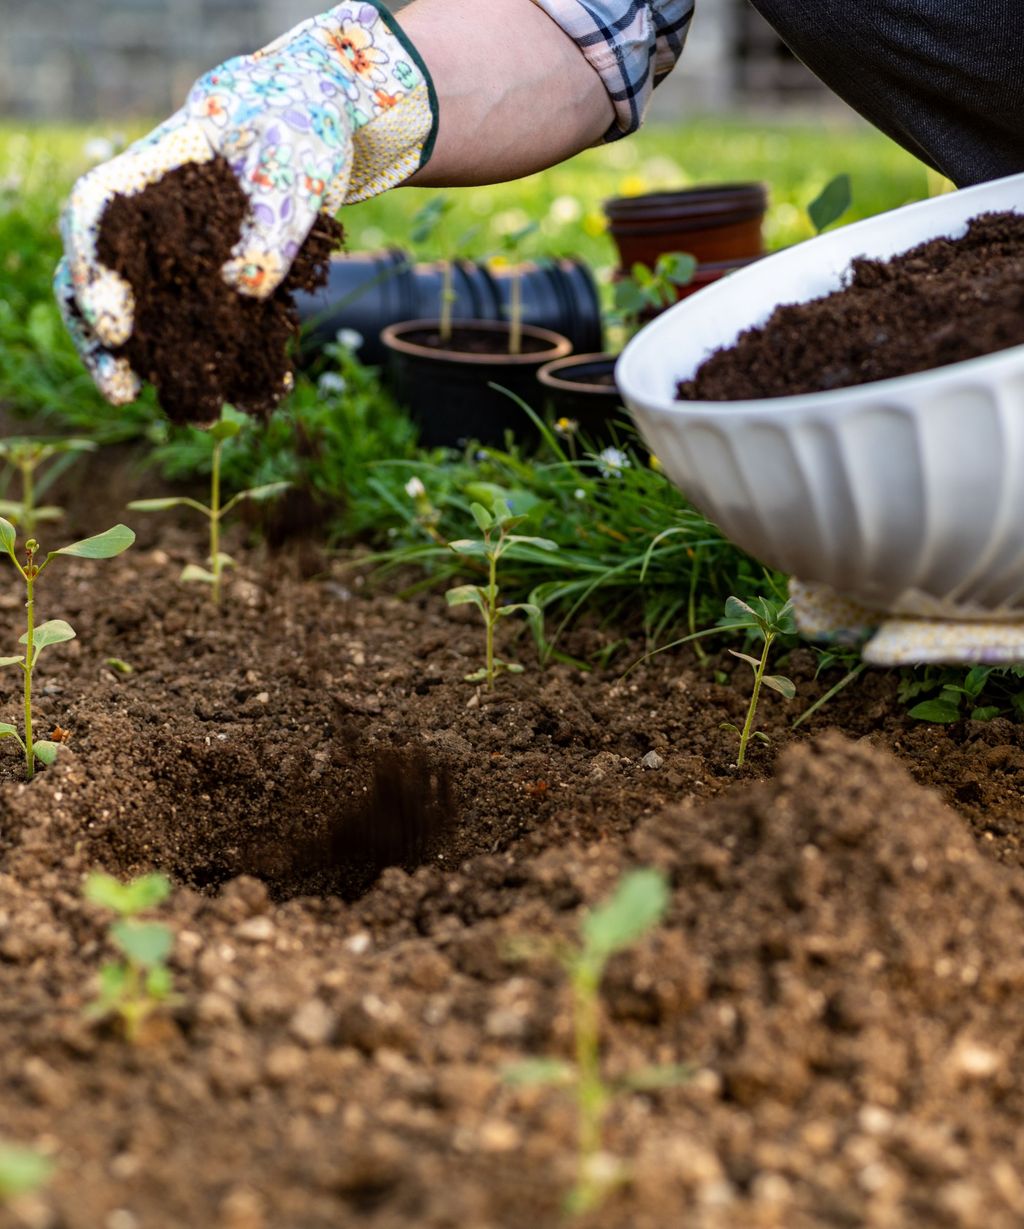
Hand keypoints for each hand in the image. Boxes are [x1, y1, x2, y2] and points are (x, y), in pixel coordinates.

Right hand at [55, 1, 435, 404]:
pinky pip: (217, 329)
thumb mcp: (295, 157)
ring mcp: (184, 256)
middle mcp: (154, 220)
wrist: (319, 130)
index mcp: (152, 172)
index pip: (96, 215)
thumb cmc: (296, 124)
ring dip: (169, 367)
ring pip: (153, 316)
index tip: (111, 323)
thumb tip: (247, 288)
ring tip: (200, 413)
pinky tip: (262, 391)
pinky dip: (236, 362)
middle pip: (103, 279)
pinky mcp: (223, 285)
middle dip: (104, 341)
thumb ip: (273, 218)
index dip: (94, 270)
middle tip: (120, 392)